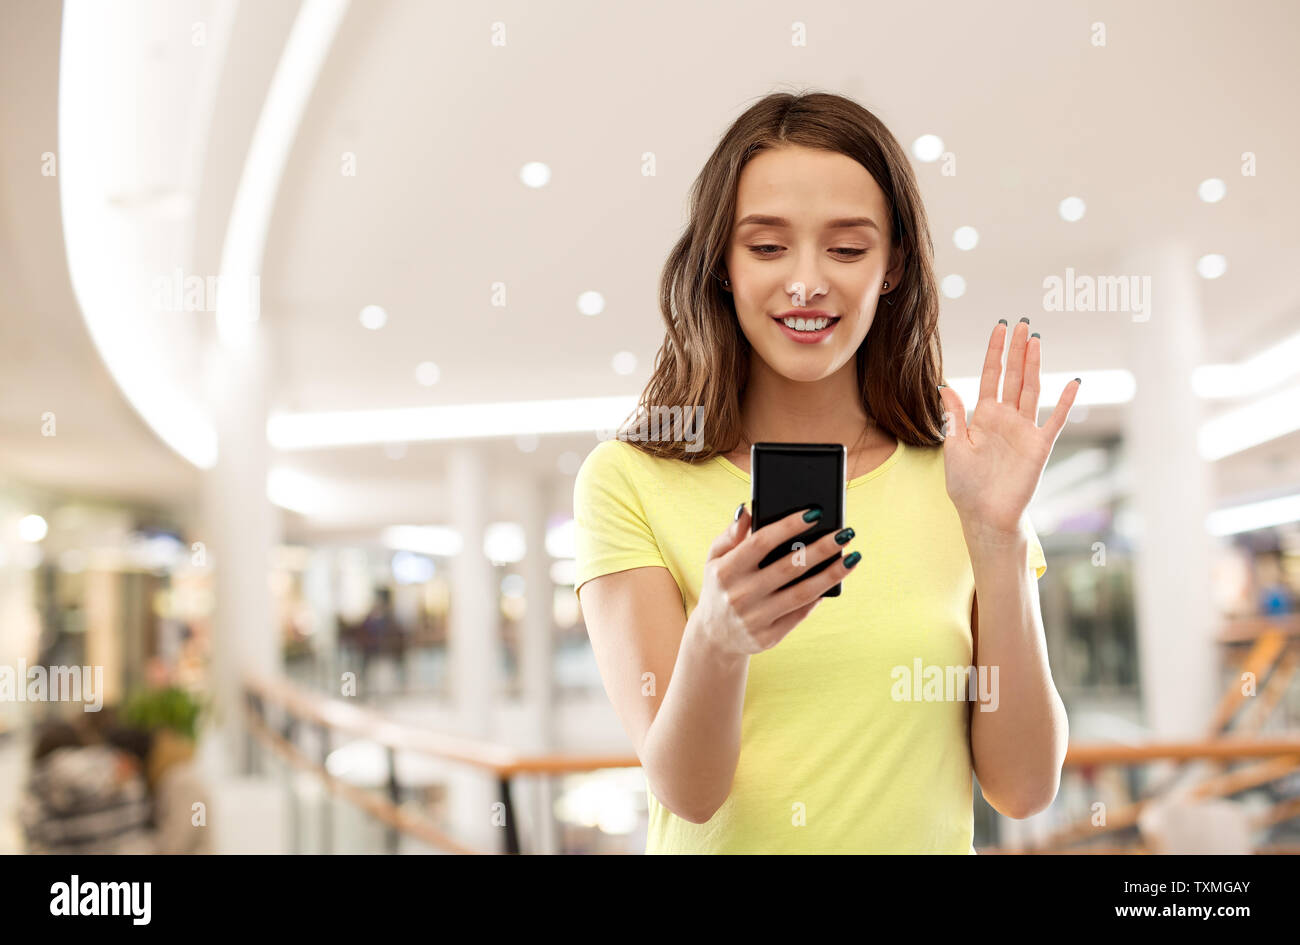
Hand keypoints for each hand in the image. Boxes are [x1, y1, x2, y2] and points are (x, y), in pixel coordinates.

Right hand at [690, 504, 857, 656]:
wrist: (714, 636)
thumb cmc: (721, 586)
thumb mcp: (715, 559)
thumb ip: (731, 534)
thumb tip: (749, 510)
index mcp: (725, 571)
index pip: (761, 543)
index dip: (788, 526)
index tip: (815, 513)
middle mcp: (739, 595)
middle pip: (789, 567)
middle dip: (821, 548)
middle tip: (845, 533)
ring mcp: (754, 619)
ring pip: (802, 593)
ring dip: (831, 573)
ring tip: (852, 557)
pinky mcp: (768, 637)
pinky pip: (800, 613)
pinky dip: (820, 596)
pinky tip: (835, 579)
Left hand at [936, 319, 1079, 539]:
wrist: (985, 516)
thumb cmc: (966, 486)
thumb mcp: (954, 447)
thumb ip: (954, 416)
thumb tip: (944, 385)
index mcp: (983, 417)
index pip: (990, 377)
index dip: (994, 353)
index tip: (999, 328)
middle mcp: (1006, 419)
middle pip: (1014, 377)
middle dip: (1016, 350)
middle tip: (1023, 323)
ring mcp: (1024, 430)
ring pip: (1032, 390)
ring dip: (1034, 365)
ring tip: (1036, 341)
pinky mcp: (1039, 446)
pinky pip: (1054, 420)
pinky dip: (1064, 402)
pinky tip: (1073, 382)